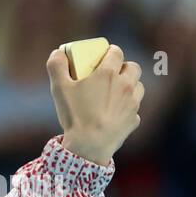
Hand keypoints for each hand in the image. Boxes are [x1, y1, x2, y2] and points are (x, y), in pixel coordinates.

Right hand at [47, 44, 143, 165]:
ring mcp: (132, 102)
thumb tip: (58, 52)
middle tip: (111, 75)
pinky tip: (114, 114)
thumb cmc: (75, 115)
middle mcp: (125, 85)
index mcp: (108, 74)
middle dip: (124, 67)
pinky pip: (134, 109)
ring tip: (115, 93)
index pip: (116, 52)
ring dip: (129, 86)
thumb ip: (56, 67)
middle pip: (133, 67)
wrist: (89, 145)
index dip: (110, 51)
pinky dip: (126, 109)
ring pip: (138, 86)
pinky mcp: (133, 119)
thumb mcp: (59, 88)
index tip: (103, 56)